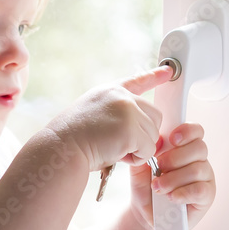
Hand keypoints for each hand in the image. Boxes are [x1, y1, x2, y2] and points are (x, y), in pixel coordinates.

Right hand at [48, 66, 172, 171]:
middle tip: (119, 144)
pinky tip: (116, 154)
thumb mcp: (93, 116)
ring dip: (138, 148)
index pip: (137, 81)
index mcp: (109, 91)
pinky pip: (148, 150)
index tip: (168, 71)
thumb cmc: (72, 141)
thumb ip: (118, 116)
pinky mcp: (131, 129)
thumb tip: (146, 133)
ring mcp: (127, 110)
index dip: (153, 76)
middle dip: (143, 134)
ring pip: (153, 135)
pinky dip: (136, 158)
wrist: (60, 149)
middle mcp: (121, 96)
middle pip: (154, 116)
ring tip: (113, 149)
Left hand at [128, 122, 214, 229]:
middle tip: (159, 168)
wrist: (145, 215)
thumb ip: (145, 152)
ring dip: (174, 179)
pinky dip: (182, 193)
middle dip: (175, 158)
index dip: (187, 131)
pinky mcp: (207, 197)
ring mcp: (205, 178)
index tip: (172, 139)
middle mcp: (198, 160)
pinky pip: (200, 190)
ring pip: (197, 169)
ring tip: (158, 188)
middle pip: (199, 148)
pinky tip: (170, 198)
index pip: (196, 131)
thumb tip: (157, 140)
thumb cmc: (145, 189)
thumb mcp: (139, 168)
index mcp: (185, 148)